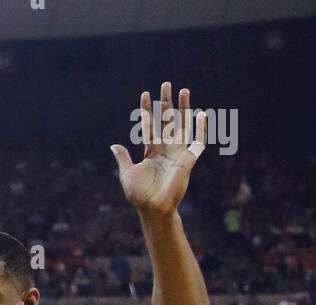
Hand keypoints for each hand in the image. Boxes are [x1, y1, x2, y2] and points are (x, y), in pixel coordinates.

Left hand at [110, 82, 206, 215]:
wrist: (153, 209)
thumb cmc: (139, 195)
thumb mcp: (127, 174)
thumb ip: (123, 158)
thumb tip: (114, 145)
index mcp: (151, 151)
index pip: (149, 126)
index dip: (147, 110)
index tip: (145, 94)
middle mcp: (165, 149)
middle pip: (167, 120)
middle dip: (166, 103)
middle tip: (166, 84)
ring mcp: (177, 153)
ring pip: (181, 125)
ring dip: (183, 108)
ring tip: (183, 90)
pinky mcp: (187, 160)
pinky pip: (197, 142)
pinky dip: (201, 129)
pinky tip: (202, 115)